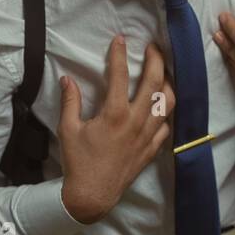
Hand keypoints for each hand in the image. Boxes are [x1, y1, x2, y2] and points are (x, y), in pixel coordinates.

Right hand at [57, 35, 173, 224]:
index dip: (120, 54)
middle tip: (154, 48)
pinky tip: (162, 106)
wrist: (92, 195)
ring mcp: (148, 135)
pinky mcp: (152, 148)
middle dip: (156, 60)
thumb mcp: (68, 129)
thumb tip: (67, 78)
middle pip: (154, 82)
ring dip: (168, 83)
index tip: (120, 40)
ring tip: (164, 73)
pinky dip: (166, 112)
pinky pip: (167, 125)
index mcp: (115, 114)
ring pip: (168, 102)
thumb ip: (70, 101)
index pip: (120, 75)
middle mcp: (136, 121)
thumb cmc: (78, 161)